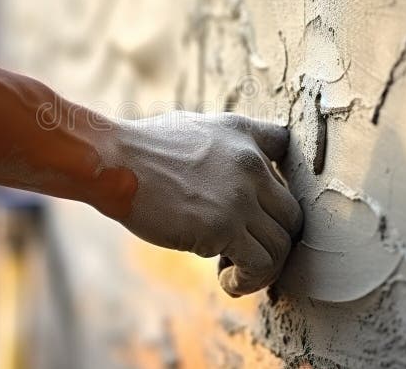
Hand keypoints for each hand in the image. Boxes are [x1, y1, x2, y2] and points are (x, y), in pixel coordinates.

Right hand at [105, 112, 301, 295]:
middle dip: (272, 237)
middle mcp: (252, 163)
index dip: (276, 184)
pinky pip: (260, 264)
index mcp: (243, 134)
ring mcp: (241, 196)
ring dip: (263, 266)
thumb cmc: (143, 149)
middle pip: (291, 213)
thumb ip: (223, 143)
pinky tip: (227, 280)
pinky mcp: (224, 225)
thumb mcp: (194, 127)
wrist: (114, 162)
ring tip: (233, 270)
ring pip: (281, 244)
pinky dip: (249, 279)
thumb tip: (230, 177)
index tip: (258, 208)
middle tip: (241, 249)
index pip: (287, 153)